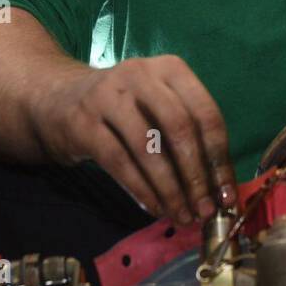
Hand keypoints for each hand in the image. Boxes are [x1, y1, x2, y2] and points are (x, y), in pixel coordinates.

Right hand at [31, 55, 237, 224]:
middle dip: (196, 176)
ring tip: (181, 216)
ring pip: (148, 148)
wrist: (59, 99)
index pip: (206, 113)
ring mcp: (108, 95)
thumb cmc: (124, 110)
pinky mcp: (83, 121)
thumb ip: (188, 137)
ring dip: (170, 189)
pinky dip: (141, 190)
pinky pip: (118, 162)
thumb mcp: (159, 107)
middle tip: (204, 211)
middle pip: (180, 128)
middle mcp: (140, 74)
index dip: (219, 158)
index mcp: (170, 68)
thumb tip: (219, 188)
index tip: (226, 194)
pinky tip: (154, 209)